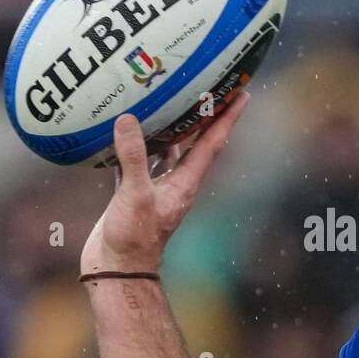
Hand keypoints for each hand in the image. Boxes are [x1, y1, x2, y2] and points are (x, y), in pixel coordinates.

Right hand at [80, 91, 249, 276]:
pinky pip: (139, 162)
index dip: (227, 118)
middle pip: (195, 143)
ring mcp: (156, 189)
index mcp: (186, 184)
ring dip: (170, 128)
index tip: (241, 93)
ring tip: (170, 100)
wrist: (117, 270)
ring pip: (168, 151)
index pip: (212, 144)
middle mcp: (176, 184)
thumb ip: (133, 157)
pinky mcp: (135, 194)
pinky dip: (135, 145)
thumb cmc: (133, 240)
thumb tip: (128, 120)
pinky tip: (125, 131)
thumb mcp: (135, 195)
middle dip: (204, 116)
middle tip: (210, 86)